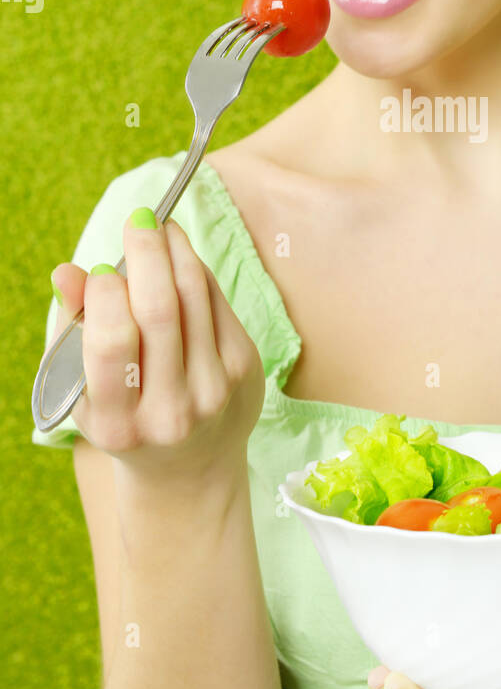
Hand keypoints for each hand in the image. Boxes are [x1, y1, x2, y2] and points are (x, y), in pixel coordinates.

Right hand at [50, 210, 264, 484]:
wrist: (190, 469)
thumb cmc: (126, 418)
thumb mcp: (87, 390)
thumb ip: (75, 330)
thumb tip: (68, 273)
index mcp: (118, 424)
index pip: (112, 341)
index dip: (105, 293)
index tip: (100, 270)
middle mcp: (170, 411)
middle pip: (160, 310)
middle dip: (147, 254)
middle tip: (138, 219)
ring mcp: (213, 392)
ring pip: (195, 299)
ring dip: (177, 252)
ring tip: (160, 229)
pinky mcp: (244, 370)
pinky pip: (217, 304)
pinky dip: (198, 273)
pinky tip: (182, 258)